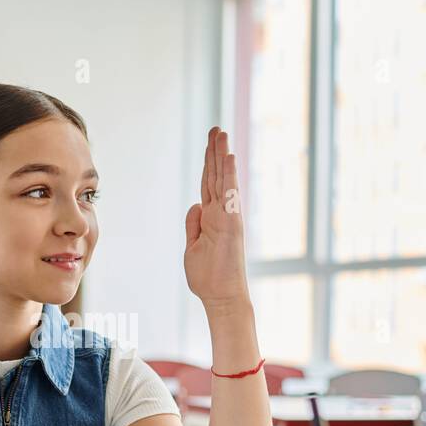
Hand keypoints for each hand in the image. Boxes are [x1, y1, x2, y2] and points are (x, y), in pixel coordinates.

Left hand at [184, 127, 248, 308]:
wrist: (221, 297)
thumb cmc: (209, 277)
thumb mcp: (192, 246)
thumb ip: (194, 224)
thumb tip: (196, 205)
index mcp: (212, 218)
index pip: (209, 185)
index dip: (208, 165)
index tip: (210, 145)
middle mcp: (222, 214)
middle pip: (217, 176)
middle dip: (215, 152)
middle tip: (215, 129)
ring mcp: (228, 217)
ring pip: (224, 180)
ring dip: (222, 155)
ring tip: (220, 133)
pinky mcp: (232, 224)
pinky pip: (230, 194)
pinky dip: (229, 175)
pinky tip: (228, 156)